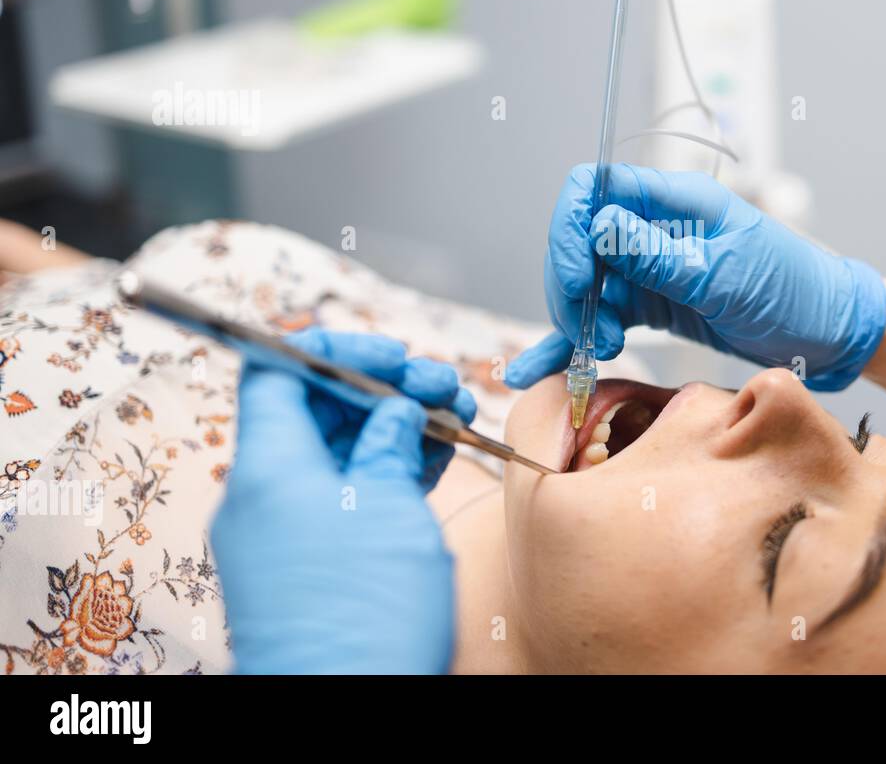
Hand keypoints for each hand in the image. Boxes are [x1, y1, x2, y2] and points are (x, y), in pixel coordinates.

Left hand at [211, 329, 475, 673]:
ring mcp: (281, 529)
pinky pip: (338, 493)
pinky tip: (433, 456)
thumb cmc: (363, 614)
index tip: (388, 352)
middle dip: (382, 386)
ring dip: (391, 426)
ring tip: (452, 417)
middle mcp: (263, 493)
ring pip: (334, 450)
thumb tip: (395, 412)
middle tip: (440, 385)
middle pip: (314, 408)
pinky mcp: (304, 560)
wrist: (344, 706)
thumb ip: (391, 443)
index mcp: (269, 466)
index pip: (277, 370)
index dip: (332, 349)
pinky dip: (382, 469)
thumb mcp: (391, 506)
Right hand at [505, 163, 885, 391]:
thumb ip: (658, 256)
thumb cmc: (794, 293)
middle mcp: (657, 226)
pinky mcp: (655, 300)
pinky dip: (581, 336)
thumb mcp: (725, 277)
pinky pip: (605, 311)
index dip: (571, 228)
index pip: (597, 188)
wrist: (831, 334)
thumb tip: (598, 228)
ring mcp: (653, 264)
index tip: (575, 281)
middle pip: (581, 237)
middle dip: (570, 285)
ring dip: (579, 316)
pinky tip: (557, 363)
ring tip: (599, 351)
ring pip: (588, 280)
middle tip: (586, 330)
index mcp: (677, 201)